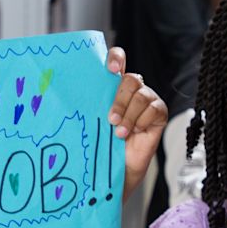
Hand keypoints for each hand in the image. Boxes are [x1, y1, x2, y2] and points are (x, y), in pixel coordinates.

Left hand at [105, 47, 167, 201]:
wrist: (116, 169)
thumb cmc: (102, 144)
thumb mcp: (92, 121)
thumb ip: (90, 103)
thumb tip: (67, 95)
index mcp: (114, 86)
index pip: (118, 59)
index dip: (116, 58)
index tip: (111, 69)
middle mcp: (132, 90)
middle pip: (132, 79)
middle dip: (120, 100)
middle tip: (110, 119)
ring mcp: (147, 100)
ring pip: (142, 94)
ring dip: (129, 115)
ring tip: (120, 132)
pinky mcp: (158, 113)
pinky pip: (154, 109)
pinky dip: (142, 121)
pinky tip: (135, 132)